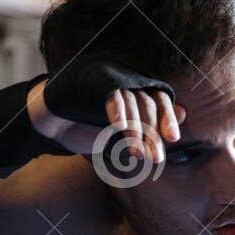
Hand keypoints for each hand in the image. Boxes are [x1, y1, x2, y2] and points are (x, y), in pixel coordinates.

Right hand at [27, 72, 183, 170]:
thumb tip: (184, 111)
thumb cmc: (87, 127)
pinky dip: (116, 109)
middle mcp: (123, 78)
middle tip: (155, 158)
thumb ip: (150, 123)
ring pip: (131, 101)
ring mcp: (107, 76)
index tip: (172, 139)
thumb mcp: (123, 132)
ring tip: (137, 154)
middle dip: (152, 133)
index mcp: (133, 87)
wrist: (50, 123)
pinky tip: (118, 127)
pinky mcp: (90, 80)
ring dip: (136, 130)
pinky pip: (110, 93)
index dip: (167, 118)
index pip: (159, 98)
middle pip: (147, 103)